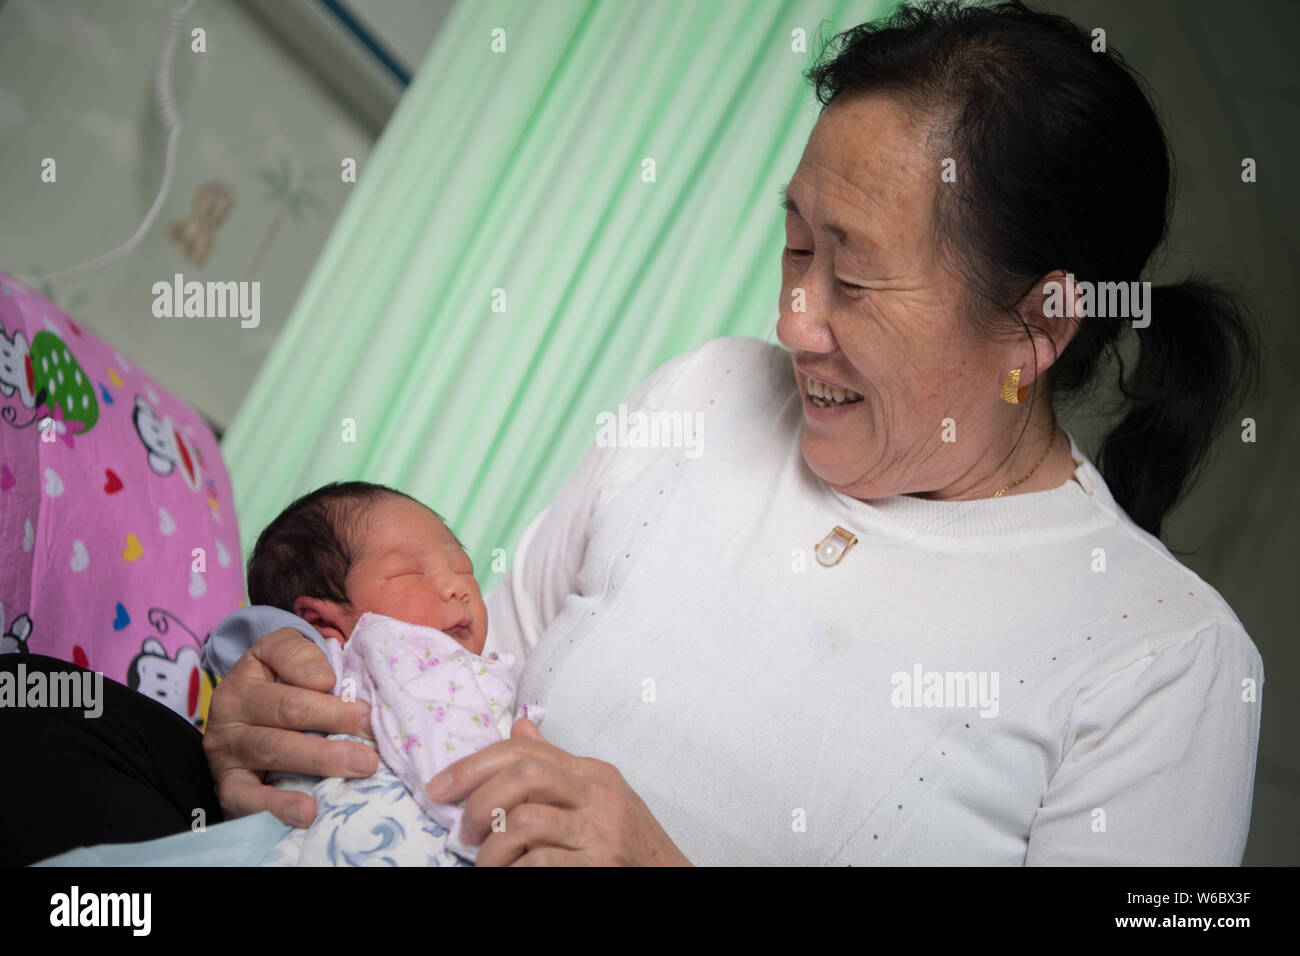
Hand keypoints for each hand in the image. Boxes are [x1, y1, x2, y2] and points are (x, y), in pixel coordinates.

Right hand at [203, 626, 376, 825]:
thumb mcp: (288, 658)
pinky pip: (247, 798)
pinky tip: (308, 813)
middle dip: (335, 718)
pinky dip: (277, 806)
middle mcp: (232, 707)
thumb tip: (324, 681)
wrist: (246, 724)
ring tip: (360, 767)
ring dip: (321, 759)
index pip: (281, 657)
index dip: (314, 669)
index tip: (344, 682)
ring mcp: (227, 748)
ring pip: (274, 749)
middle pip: (287, 709)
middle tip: (373, 729)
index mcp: (250, 670)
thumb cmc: (283, 688)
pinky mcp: (227, 785)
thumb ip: (304, 656)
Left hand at [425, 718, 691, 865]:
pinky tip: (515, 876)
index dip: (472, 765)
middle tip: (465, 832)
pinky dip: (516, 871)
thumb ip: (556, 765)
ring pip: (525, 821)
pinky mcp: (600, 865)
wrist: (668, 877)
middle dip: (480, 801)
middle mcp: (598, 794)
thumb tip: (518, 726)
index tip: (438, 788)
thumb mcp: (597, 796)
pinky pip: (540, 862)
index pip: (524, 749)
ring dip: (491, 849)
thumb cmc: (628, 844)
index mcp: (592, 772)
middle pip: (524, 774)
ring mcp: (601, 830)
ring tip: (487, 865)